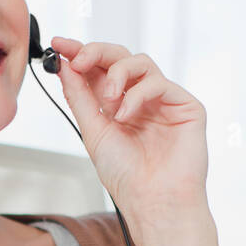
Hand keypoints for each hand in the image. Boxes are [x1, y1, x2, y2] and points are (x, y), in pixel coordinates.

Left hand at [48, 37, 209, 245]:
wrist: (152, 201)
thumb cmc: (126, 176)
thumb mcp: (93, 131)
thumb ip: (80, 97)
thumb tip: (65, 65)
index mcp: (117, 105)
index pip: (99, 69)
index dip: (79, 53)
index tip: (58, 44)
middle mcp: (140, 99)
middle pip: (120, 57)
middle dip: (96, 53)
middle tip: (78, 59)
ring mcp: (164, 100)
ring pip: (140, 62)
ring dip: (117, 75)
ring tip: (109, 102)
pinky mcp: (186, 105)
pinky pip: (159, 83)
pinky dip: (137, 94)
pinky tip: (126, 115)